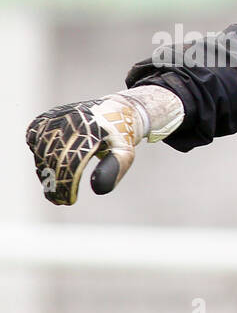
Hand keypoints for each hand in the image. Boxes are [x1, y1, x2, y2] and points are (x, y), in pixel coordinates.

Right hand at [26, 85, 182, 204]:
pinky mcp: (45, 119)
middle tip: (59, 200)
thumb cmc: (120, 136)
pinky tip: (48, 173)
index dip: (68, 183)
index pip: (74, 160)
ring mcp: (56, 117)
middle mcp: (71, 118)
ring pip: (42, 149)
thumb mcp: (125, 153)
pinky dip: (40, 158)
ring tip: (54, 191)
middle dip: (55, 182)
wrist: (112, 110)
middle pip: (55, 157)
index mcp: (93, 126)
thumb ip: (114, 168)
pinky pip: (35, 141)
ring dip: (45, 173)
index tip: (68, 201)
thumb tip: (97, 189)